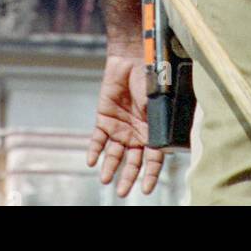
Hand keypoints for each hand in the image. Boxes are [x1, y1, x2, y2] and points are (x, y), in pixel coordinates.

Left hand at [87, 52, 164, 197]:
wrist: (132, 58)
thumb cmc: (150, 77)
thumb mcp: (157, 101)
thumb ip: (156, 121)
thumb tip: (158, 142)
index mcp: (153, 131)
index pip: (154, 159)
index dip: (151, 175)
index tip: (146, 189)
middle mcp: (136, 133)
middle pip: (133, 161)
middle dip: (128, 177)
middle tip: (123, 192)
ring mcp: (120, 127)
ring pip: (114, 154)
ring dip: (110, 167)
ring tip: (105, 179)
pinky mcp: (104, 119)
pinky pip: (98, 139)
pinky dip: (95, 150)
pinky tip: (92, 161)